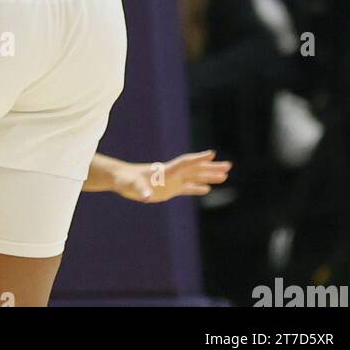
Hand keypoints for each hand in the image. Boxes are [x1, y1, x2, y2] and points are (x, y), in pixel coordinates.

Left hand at [114, 150, 231, 202]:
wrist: (121, 180)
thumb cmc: (125, 181)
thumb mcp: (132, 186)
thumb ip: (141, 190)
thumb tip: (147, 196)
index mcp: (166, 171)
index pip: (185, 163)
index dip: (198, 158)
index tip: (212, 153)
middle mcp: (172, 174)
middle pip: (195, 169)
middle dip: (212, 167)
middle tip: (229, 166)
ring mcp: (171, 181)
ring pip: (194, 177)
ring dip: (209, 176)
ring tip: (225, 176)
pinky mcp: (169, 189)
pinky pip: (187, 188)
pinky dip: (197, 188)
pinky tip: (207, 189)